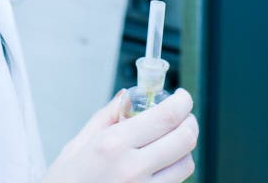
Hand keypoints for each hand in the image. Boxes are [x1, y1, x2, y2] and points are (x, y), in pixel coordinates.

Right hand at [42, 88, 197, 182]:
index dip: (182, 102)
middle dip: (190, 122)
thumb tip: (127, 96)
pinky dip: (173, 171)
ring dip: (184, 149)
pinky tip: (159, 165)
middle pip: (184, 140)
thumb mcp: (77, 145)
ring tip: (169, 142)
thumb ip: (106, 117)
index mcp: (113, 145)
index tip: (182, 96)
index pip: (166, 117)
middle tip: (183, 115)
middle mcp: (133, 169)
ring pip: (186, 165)